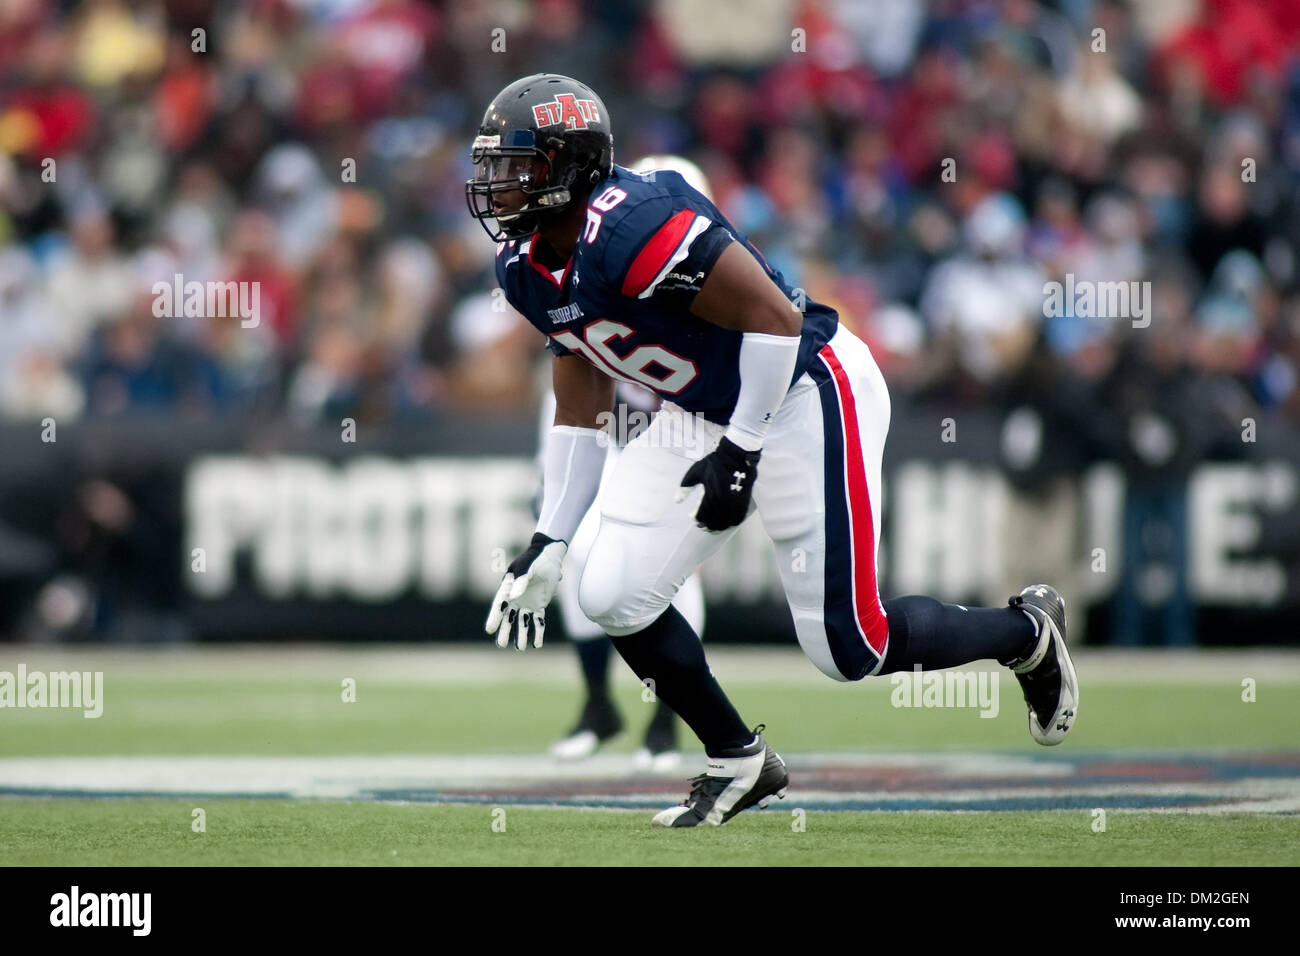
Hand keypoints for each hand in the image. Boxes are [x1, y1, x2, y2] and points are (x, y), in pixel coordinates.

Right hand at [485, 533, 565, 649]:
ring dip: (521, 634)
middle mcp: (515, 598)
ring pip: (522, 622)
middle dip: (504, 631)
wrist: (549, 555)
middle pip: (508, 618)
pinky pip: (537, 621)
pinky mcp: (538, 605)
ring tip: (520, 648)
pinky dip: (537, 631)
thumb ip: (521, 580)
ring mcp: (526, 602)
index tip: (489, 630)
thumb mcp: (528, 567)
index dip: (494, 618)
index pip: (499, 605)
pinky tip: (537, 643)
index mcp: (508, 588)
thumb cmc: (535, 559)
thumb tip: (514, 596)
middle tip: (501, 645)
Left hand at [675, 436, 759, 532]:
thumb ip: (685, 488)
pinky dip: (730, 523)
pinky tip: (726, 522)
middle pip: (713, 523)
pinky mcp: (743, 502)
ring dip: (718, 527)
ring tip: (712, 527)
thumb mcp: (695, 472)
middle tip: (701, 525)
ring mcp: (734, 503)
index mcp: (710, 494)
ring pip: (725, 524)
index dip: (696, 519)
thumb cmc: (715, 463)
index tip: (692, 517)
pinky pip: (737, 519)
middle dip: (706, 526)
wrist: (737, 456)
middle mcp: (723, 502)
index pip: (702, 515)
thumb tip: (676, 501)